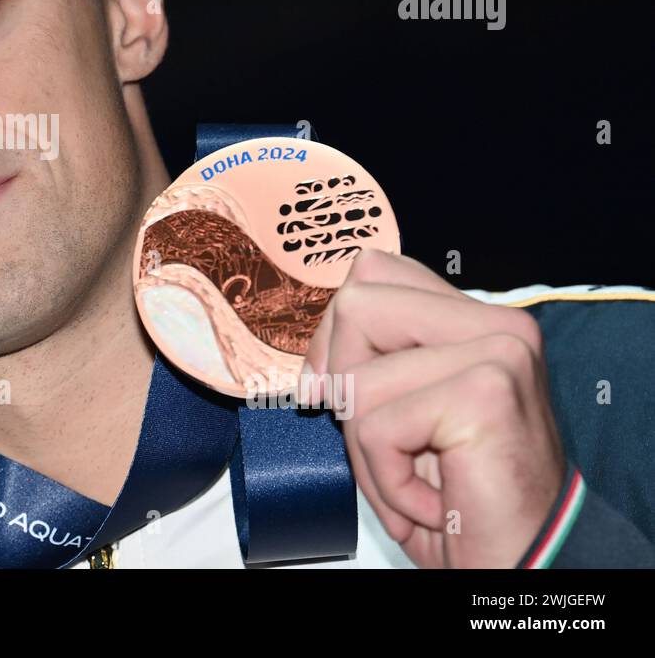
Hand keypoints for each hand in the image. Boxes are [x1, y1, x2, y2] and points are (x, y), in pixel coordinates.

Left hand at [300, 248, 566, 567]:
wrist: (523, 563)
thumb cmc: (458, 495)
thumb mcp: (401, 409)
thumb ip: (370, 360)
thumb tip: (313, 367)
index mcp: (477, 318)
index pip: (373, 273)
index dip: (335, 334)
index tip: (340, 392)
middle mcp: (499, 324)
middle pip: (357, 304)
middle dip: (343, 385)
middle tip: (387, 443)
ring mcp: (498, 353)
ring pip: (356, 378)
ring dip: (367, 451)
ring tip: (416, 480)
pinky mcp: (486, 395)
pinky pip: (374, 426)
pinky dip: (386, 479)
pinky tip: (433, 501)